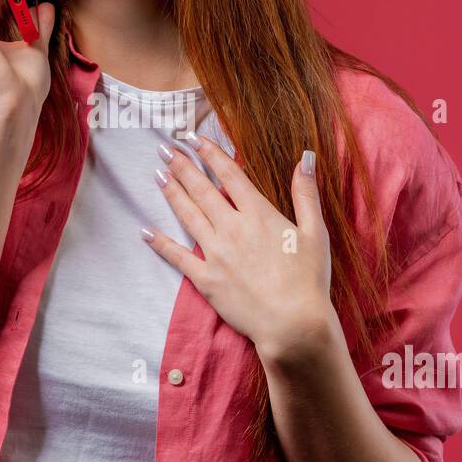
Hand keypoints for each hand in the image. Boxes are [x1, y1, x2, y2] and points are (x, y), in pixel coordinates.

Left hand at [143, 134, 334, 354]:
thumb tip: (304, 158)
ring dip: (171, 193)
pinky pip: (178, 257)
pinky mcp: (206, 279)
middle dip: (181, 166)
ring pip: (188, 216)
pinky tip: (146, 231)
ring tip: (157, 174)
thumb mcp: (316, 233)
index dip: (209, 153)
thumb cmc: (308, 280)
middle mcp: (232, 228)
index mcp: (259, 214)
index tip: (193, 137)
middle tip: (164, 149)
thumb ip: (306, 194)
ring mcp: (216, 253)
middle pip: (202, 190)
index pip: (229, 174)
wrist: (293, 324)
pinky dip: (161, 244)